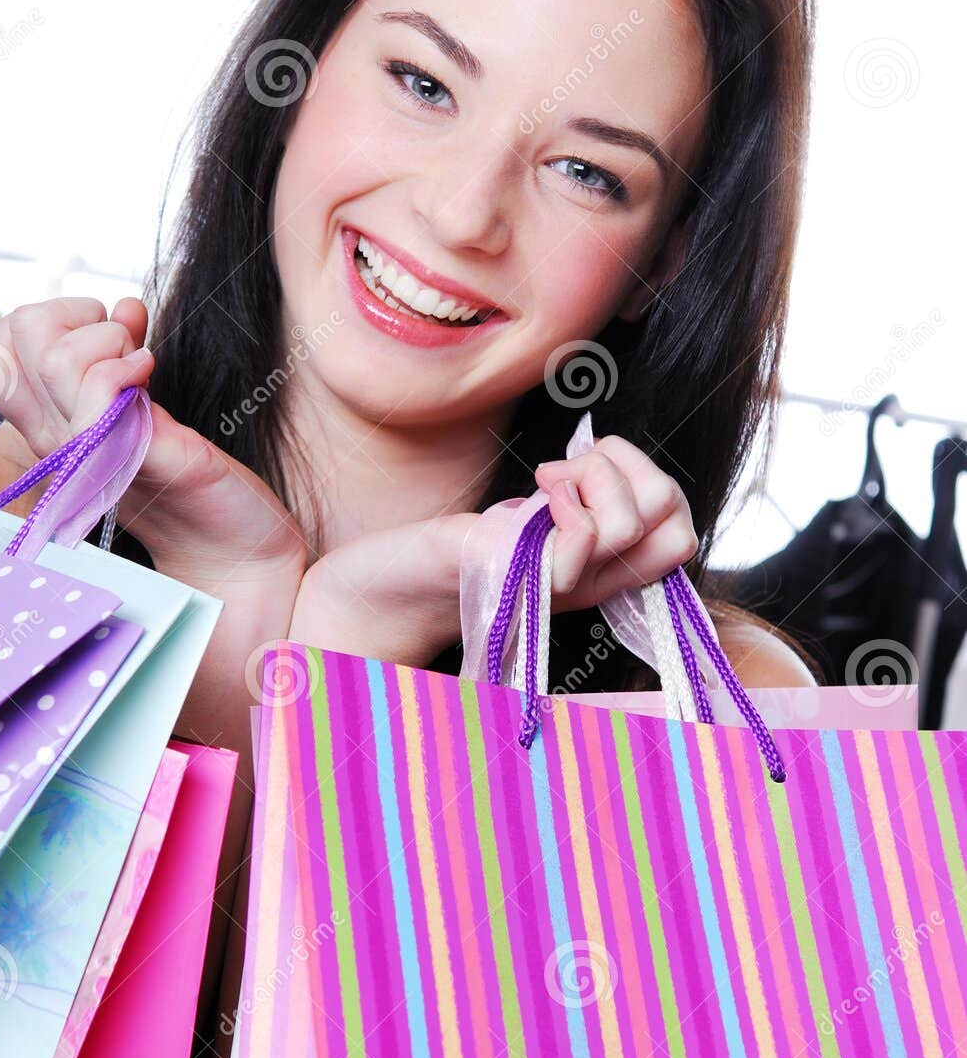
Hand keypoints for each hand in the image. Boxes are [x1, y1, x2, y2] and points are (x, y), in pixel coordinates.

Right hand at [0, 296, 306, 591]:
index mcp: (51, 429)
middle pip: (11, 342)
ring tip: (142, 362)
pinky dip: (126, 365)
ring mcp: (86, 452)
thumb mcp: (142, 412)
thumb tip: (125, 304)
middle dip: (69, 315)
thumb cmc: (192, 484)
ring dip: (106, 338)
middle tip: (121, 341)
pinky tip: (151, 375)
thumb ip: (122, 361)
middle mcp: (56, 442)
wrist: (237, 553)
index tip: (93, 329)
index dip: (36, 321)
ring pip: (54, 360)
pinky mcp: (130, 459)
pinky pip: (99, 394)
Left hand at [288, 436, 697, 666]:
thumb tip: (609, 463)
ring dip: (595, 479)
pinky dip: (563, 497)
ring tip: (547, 481)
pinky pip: (576, 539)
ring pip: (632, 525)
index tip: (594, 466)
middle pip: (677, 527)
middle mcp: (584, 586)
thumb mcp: (527, 529)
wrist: (377, 594)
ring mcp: (552, 583)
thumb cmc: (447, 558)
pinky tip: (528, 496)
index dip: (654, 484)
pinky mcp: (508, 571)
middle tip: (572, 472)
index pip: (681, 534)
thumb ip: (574, 512)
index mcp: (595, 573)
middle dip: (634, 473)